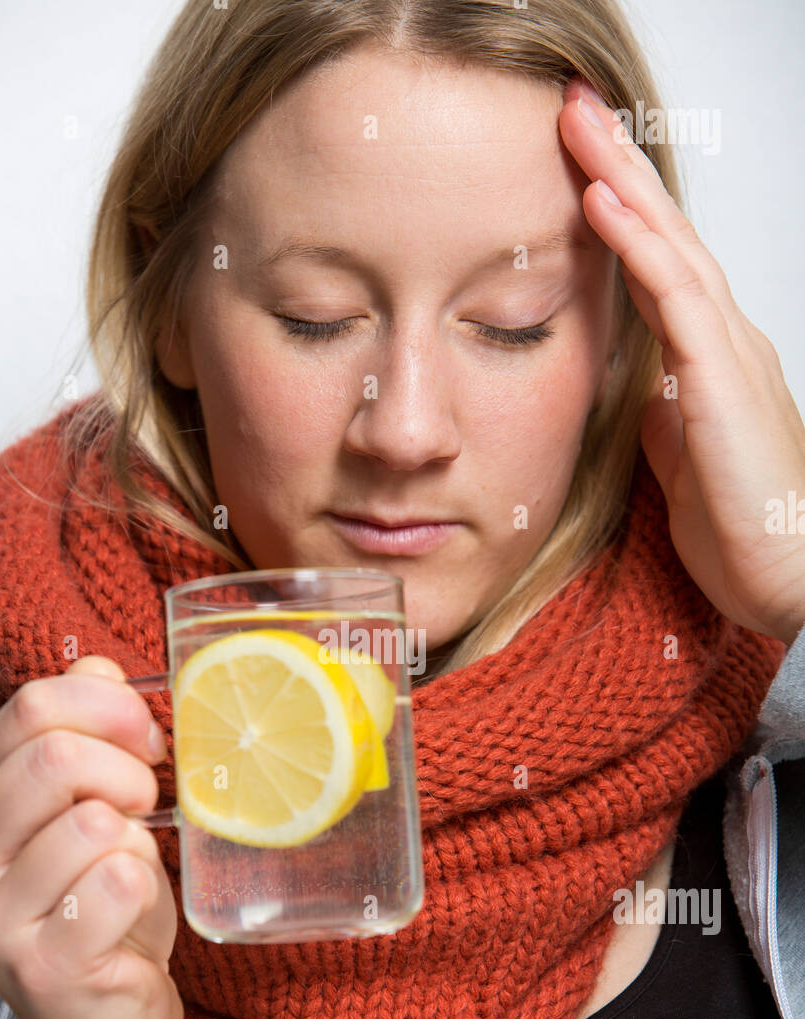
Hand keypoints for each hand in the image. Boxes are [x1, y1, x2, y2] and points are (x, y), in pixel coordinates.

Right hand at [0, 655, 182, 1018]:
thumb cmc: (101, 912)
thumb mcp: (89, 812)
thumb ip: (87, 738)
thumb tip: (103, 667)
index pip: (28, 710)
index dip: (105, 707)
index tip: (143, 737)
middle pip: (55, 758)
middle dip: (127, 772)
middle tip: (148, 806)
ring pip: (93, 823)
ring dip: (137, 843)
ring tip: (130, 872)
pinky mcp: (42, 966)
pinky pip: (119, 883)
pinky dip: (145, 888)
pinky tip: (130, 913)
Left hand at [559, 79, 804, 648]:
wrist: (785, 576)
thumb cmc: (738, 525)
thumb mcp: (678, 456)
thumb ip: (659, 411)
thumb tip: (631, 389)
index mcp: (704, 356)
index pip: (655, 264)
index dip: (614, 209)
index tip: (570, 162)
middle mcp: (721, 339)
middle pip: (663, 234)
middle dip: (615, 167)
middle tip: (570, 107)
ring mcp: (727, 352)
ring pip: (670, 245)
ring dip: (620, 180)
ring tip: (577, 125)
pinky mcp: (722, 380)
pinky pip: (675, 297)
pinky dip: (636, 245)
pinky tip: (601, 204)